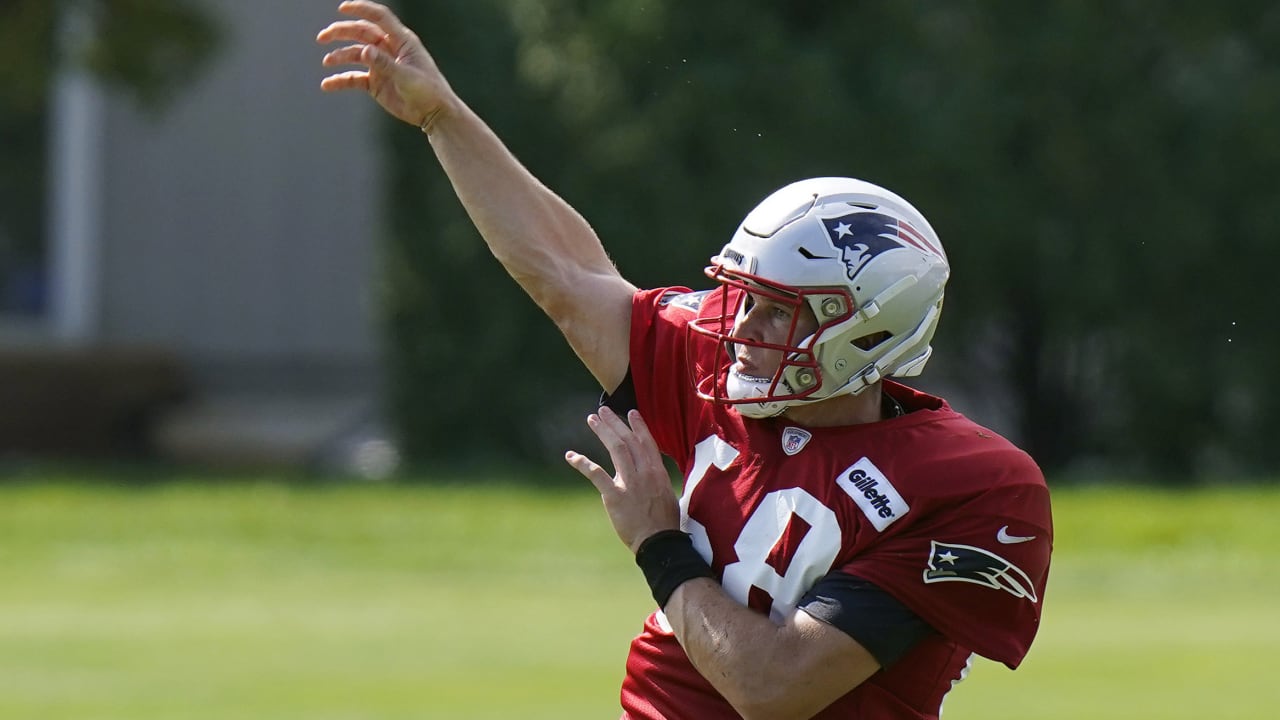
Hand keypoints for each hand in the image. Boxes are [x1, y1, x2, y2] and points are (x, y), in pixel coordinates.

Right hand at [316, 1, 452, 129]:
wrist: (433, 114)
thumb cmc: (428, 91)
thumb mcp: (407, 76)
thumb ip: (385, 64)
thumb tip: (364, 51)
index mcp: (402, 41)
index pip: (379, 18)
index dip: (361, 9)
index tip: (342, 8)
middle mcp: (389, 49)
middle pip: (361, 33)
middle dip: (341, 32)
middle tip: (323, 37)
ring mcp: (381, 65)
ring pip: (355, 54)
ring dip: (340, 55)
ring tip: (327, 61)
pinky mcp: (376, 82)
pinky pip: (354, 78)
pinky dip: (340, 80)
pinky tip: (327, 84)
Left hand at [566, 407, 680, 553]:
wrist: (658, 542)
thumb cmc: (664, 523)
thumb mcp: (666, 495)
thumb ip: (655, 480)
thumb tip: (648, 473)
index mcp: (657, 472)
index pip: (647, 442)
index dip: (638, 426)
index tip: (631, 412)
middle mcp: (644, 473)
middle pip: (629, 440)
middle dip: (615, 423)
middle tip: (603, 410)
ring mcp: (629, 483)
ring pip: (616, 449)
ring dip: (603, 432)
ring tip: (592, 419)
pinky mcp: (614, 496)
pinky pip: (596, 474)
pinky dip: (582, 463)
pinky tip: (571, 456)